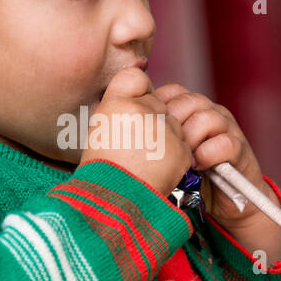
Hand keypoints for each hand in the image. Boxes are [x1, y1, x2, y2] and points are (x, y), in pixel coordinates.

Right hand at [78, 67, 191, 198]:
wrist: (115, 203)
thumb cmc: (101, 171)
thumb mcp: (98, 131)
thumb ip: (118, 109)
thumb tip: (137, 99)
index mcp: (114, 104)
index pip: (134, 77)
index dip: (137, 90)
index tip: (133, 106)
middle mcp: (140, 111)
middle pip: (156, 103)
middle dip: (151, 120)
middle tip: (135, 145)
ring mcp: (163, 129)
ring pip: (172, 124)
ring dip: (163, 138)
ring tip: (144, 161)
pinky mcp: (181, 149)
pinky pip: (182, 145)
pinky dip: (174, 157)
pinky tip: (156, 170)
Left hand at [152, 84, 274, 232]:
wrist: (228, 201)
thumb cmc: (193, 177)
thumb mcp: (168, 154)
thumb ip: (154, 139)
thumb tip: (120, 131)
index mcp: (190, 109)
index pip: (171, 91)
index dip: (156, 106)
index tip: (147, 130)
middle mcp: (210, 112)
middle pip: (188, 100)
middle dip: (172, 125)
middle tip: (165, 149)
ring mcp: (227, 128)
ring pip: (206, 118)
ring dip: (190, 139)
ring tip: (183, 159)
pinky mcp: (239, 148)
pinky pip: (224, 142)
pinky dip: (208, 154)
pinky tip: (198, 166)